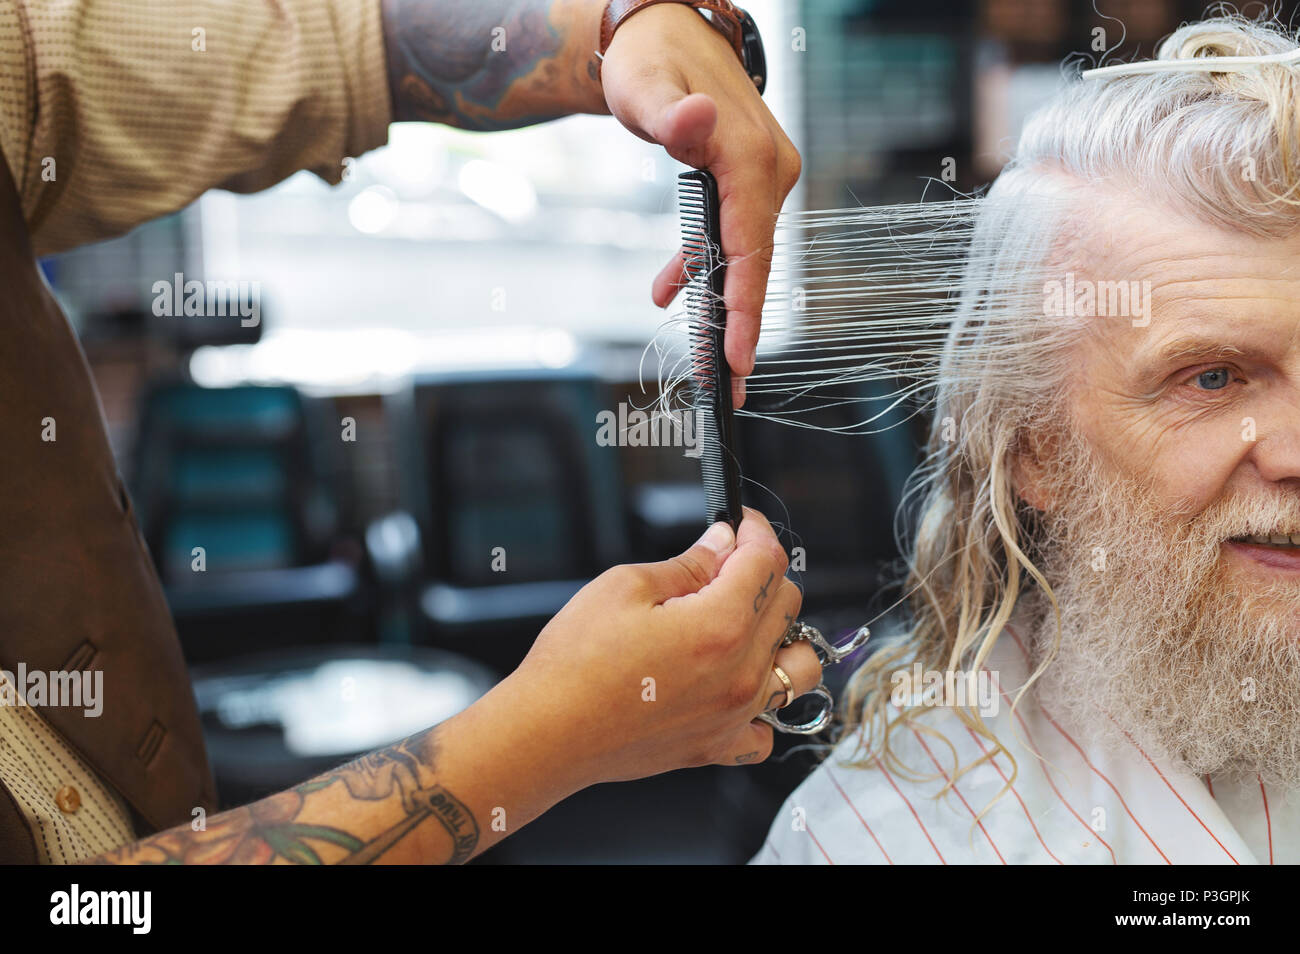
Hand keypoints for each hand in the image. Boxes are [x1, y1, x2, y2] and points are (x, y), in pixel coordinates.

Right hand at [510, 508, 819, 789]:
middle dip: (761, 573)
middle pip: (788, 605)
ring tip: (740, 624)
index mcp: (720, 625)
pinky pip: (766, 730)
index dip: (753, 530)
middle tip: (720, 566)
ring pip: (799, 667)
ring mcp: (734, 715)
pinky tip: (730, 686)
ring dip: (780, 636)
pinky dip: (761, 706)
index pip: (766, 561)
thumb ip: (687, 564)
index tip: (739, 523)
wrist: (547, 733)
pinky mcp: (716, 747)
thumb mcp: (624, 586)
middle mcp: (740, 674)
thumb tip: (722, 543)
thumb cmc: (574, 663)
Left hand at [599, 3, 801, 406]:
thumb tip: (695, 123)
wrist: (663, 32)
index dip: (745, 308)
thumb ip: (672, 116)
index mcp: (752, 158)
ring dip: (719, 305)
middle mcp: (769, 171)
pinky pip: (729, 237)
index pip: (752, 247)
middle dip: (738, 327)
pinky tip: (671, 290)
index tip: (737, 358)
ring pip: (742, 255)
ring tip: (706, 362)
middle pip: (754, 263)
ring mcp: (762, 178)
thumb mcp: (647, 89)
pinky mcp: (746, 183)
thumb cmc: (650, 61)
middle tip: (728, 388)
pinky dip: (702, 266)